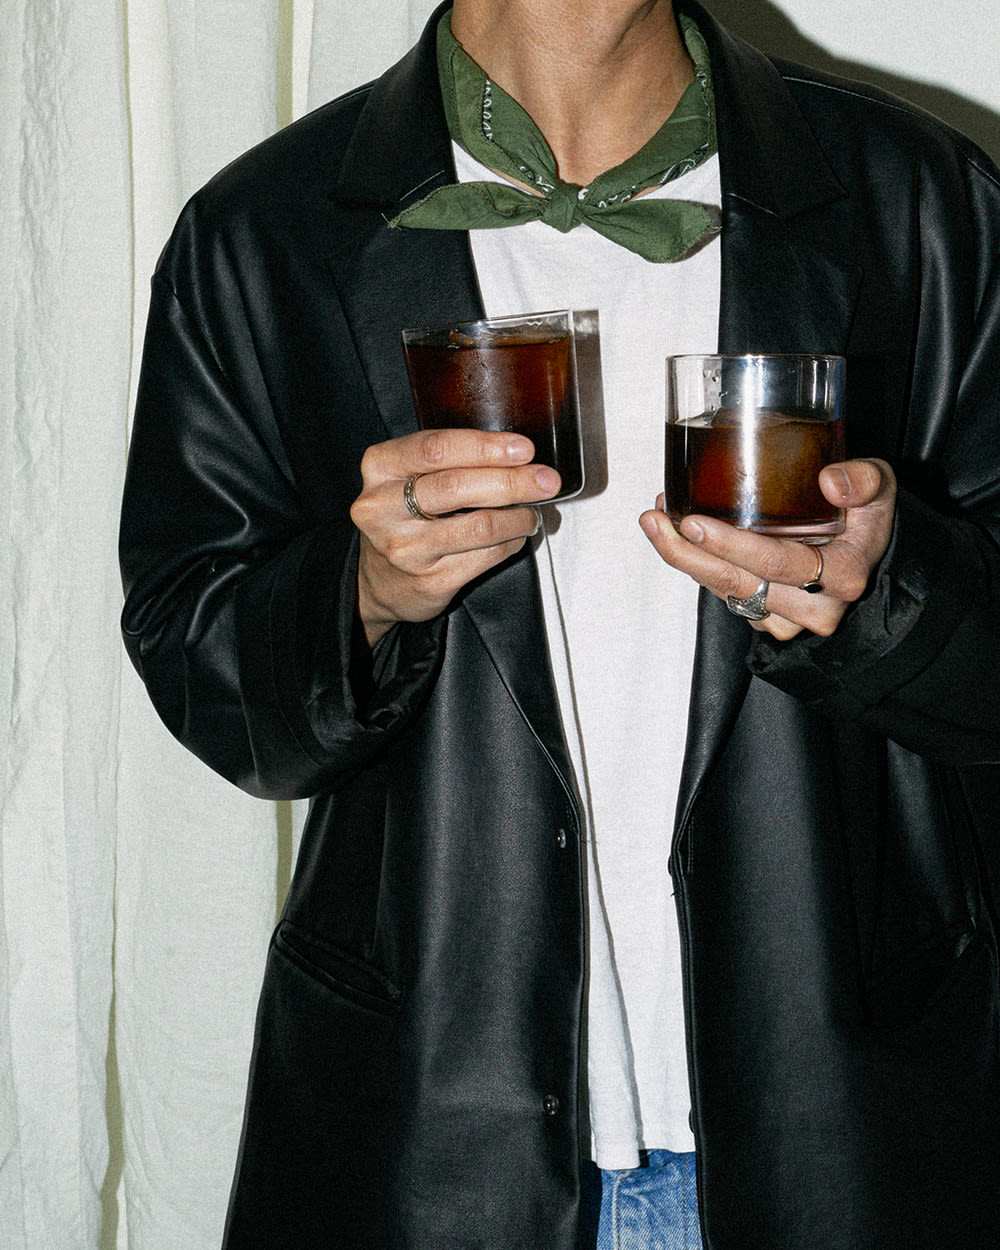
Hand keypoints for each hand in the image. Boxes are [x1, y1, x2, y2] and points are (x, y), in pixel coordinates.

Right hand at [351, 428, 560, 645]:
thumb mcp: (406, 476)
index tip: (523, 449)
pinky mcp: (428, 581)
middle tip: (545, 480)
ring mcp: (405, 548)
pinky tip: (517, 535)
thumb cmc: (402, 517)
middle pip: (456, 487)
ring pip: (478, 526)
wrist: (378, 581)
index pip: (436, 449)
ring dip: (517, 517)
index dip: (485, 447)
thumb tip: (515, 454)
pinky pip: (485, 556)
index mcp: (380, 468)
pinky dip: (511, 542)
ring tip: (532, 512)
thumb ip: (447, 460)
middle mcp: (383, 508)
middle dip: (511, 481)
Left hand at [638, 459, 896, 639]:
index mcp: (844, 575)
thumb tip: (830, 480)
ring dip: (684, 559)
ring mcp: (790, 619)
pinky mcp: (768, 620)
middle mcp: (816, 606)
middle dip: (688, 554)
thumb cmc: (867, 513)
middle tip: (655, 521)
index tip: (694, 522)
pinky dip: (698, 566)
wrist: (868, 549)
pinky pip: (726, 596)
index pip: (779, 564)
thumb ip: (863, 480)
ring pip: (726, 593)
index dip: (732, 545)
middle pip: (739, 584)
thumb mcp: (881, 486)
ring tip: (656, 521)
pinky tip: (677, 535)